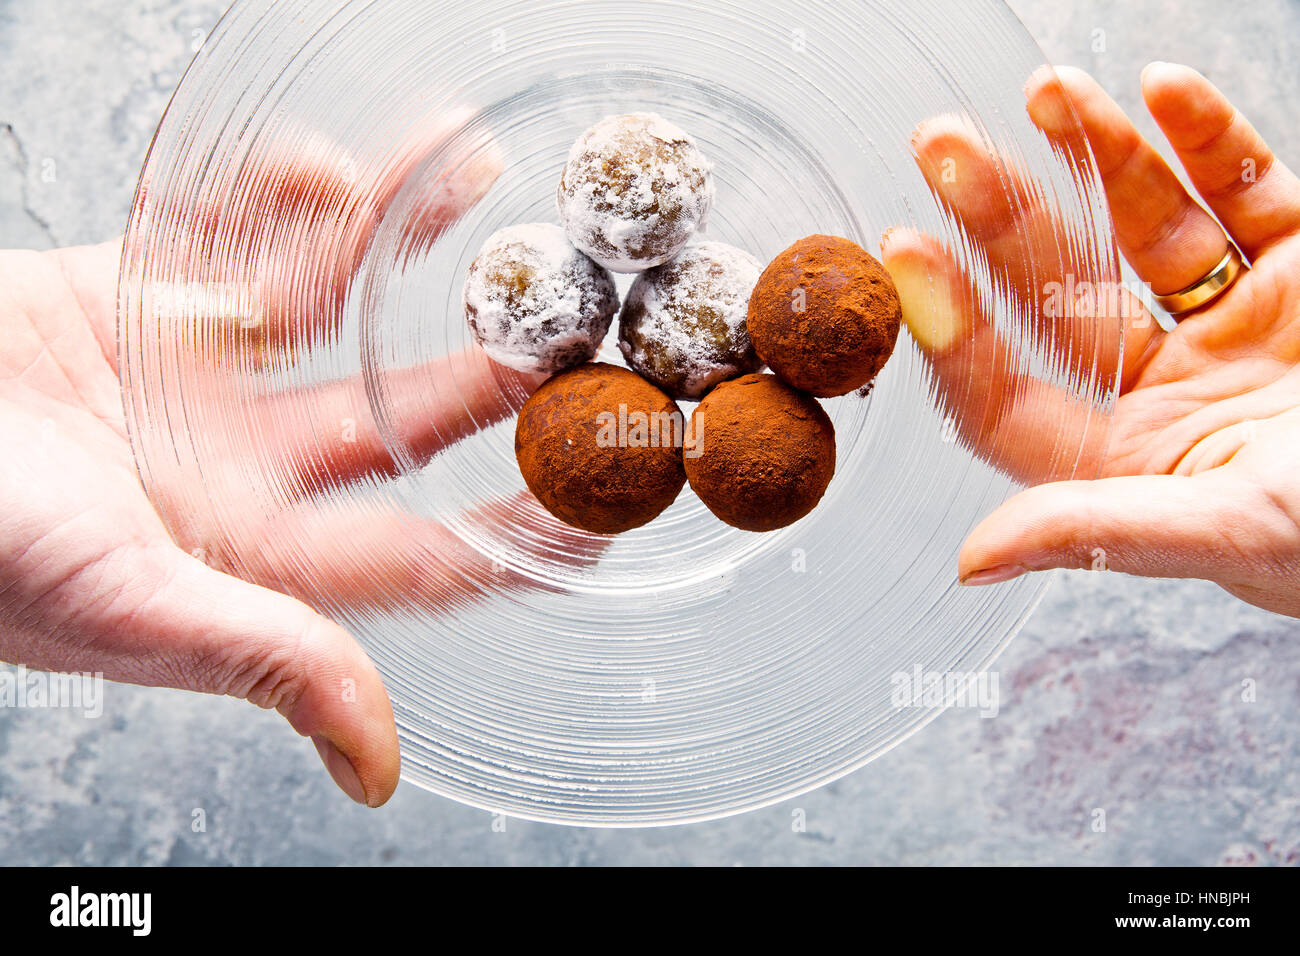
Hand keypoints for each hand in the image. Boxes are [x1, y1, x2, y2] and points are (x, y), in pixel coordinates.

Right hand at [0, 115, 592, 805]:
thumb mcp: (129, 605)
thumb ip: (265, 660)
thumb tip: (374, 763)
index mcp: (251, 551)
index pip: (420, 554)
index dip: (516, 533)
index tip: (602, 502)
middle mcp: (239, 464)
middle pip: (399, 417)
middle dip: (487, 373)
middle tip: (574, 333)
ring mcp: (194, 377)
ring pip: (329, 305)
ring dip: (405, 246)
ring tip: (486, 192)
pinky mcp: (139, 298)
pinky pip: (233, 238)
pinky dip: (285, 200)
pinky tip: (344, 173)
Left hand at [883, 63, 1299, 616]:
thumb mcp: (1233, 530)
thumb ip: (1104, 529)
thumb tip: (972, 562)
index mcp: (1130, 460)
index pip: (1011, 394)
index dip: (956, 329)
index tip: (907, 255)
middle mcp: (1167, 386)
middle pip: (1058, 295)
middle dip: (999, 219)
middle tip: (940, 150)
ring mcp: (1231, 321)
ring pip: (1143, 228)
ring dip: (1093, 158)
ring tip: (1045, 96)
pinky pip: (1246, 185)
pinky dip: (1208, 138)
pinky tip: (1161, 92)